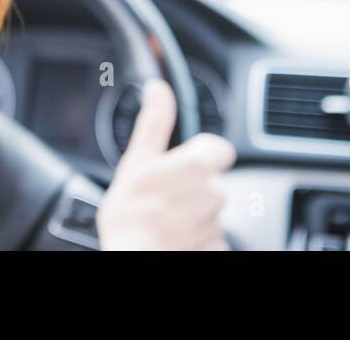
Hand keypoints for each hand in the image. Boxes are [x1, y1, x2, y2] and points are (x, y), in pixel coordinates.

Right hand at [96, 77, 236, 249]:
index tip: (182, 164)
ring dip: (191, 212)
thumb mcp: (135, 161)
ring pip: (208, 209)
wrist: (133, 260)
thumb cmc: (131, 215)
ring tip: (164, 220)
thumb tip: (158, 89)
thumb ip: (154, 123)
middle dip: (190, 187)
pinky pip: (210, 236)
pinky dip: (196, 237)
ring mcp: (217, 223)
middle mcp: (215, 192)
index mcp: (198, 164)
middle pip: (210, 180)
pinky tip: (174, 237)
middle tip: (163, 196)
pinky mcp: (217, 247)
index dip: (201, 154)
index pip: (217, 148)